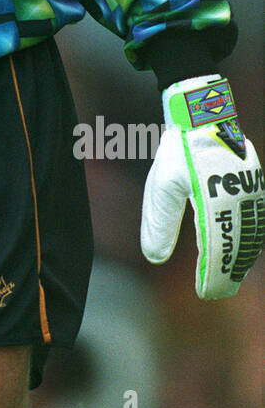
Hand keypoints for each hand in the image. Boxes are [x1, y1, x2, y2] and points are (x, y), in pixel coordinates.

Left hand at [141, 75, 263, 297]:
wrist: (202, 113)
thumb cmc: (177, 150)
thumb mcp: (161, 186)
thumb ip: (159, 223)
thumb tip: (154, 259)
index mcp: (213, 200)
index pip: (215, 249)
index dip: (211, 275)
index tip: (204, 294)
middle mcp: (238, 197)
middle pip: (238, 245)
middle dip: (228, 272)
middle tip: (217, 293)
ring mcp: (250, 189)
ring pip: (252, 232)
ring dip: (242, 257)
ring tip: (231, 278)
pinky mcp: (254, 182)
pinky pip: (257, 216)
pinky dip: (251, 237)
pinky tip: (244, 248)